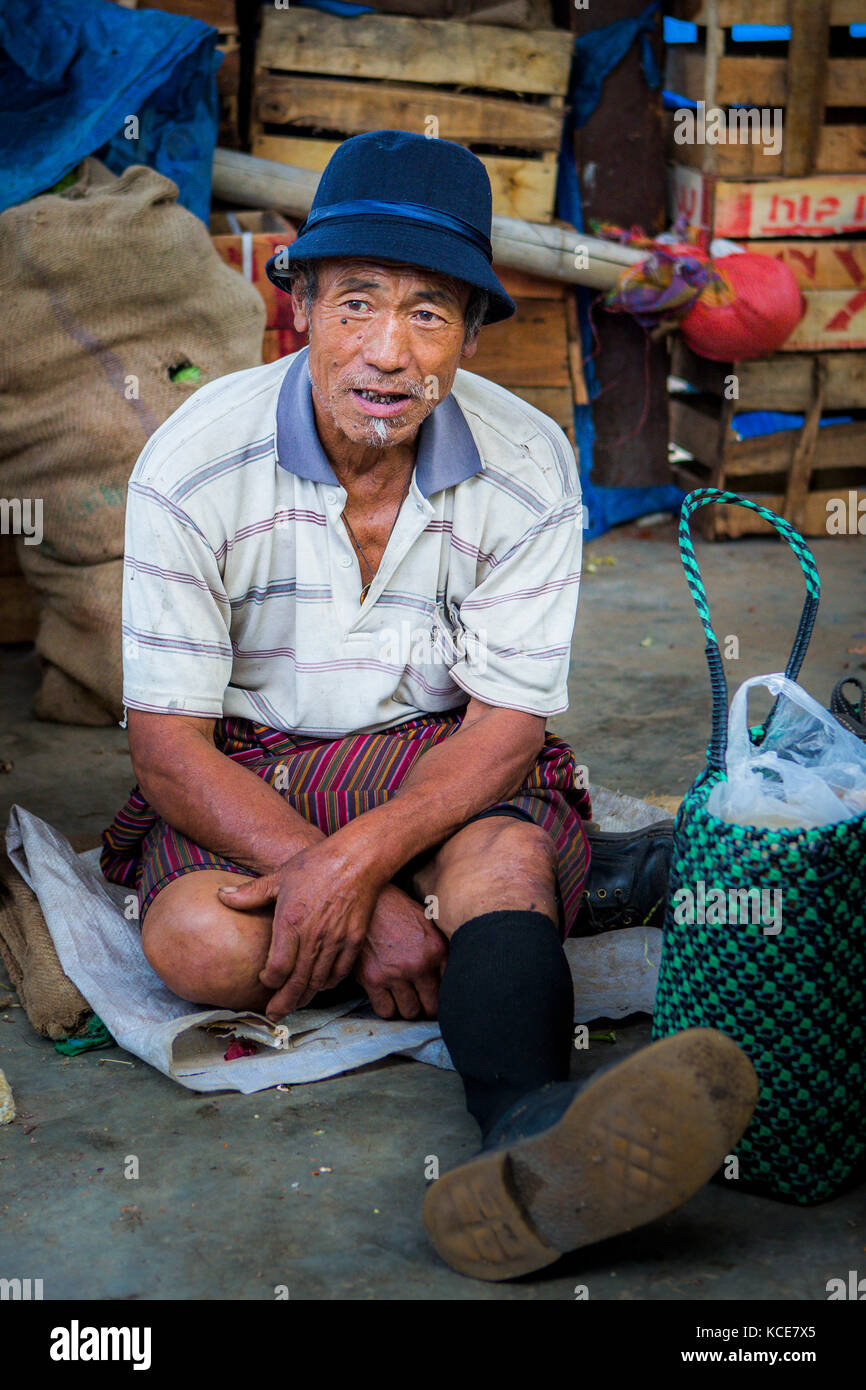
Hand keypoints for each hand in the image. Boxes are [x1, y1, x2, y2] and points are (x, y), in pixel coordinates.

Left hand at [218, 838, 380, 1018]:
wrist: (357, 859)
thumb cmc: (316, 865)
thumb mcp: (278, 876)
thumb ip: (249, 893)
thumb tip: (221, 895)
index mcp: (291, 923)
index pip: (278, 968)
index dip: (269, 981)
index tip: (264, 981)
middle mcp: (313, 938)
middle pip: (298, 983)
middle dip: (285, 1002)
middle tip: (275, 1016)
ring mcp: (336, 941)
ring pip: (319, 981)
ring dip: (306, 996)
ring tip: (296, 1004)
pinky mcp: (354, 941)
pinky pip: (340, 972)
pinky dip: (329, 983)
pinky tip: (321, 984)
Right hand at [351, 885, 447, 1019]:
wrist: (366, 901)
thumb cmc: (397, 910)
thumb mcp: (429, 922)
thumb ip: (441, 949)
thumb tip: (453, 975)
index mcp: (437, 950)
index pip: (450, 990)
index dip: (443, 996)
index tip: (436, 996)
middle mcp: (418, 964)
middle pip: (431, 1007)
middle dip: (426, 1006)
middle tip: (420, 1000)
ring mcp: (394, 973)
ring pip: (409, 1012)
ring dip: (406, 1006)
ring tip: (402, 995)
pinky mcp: (372, 978)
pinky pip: (385, 1010)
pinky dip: (387, 1006)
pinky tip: (386, 994)